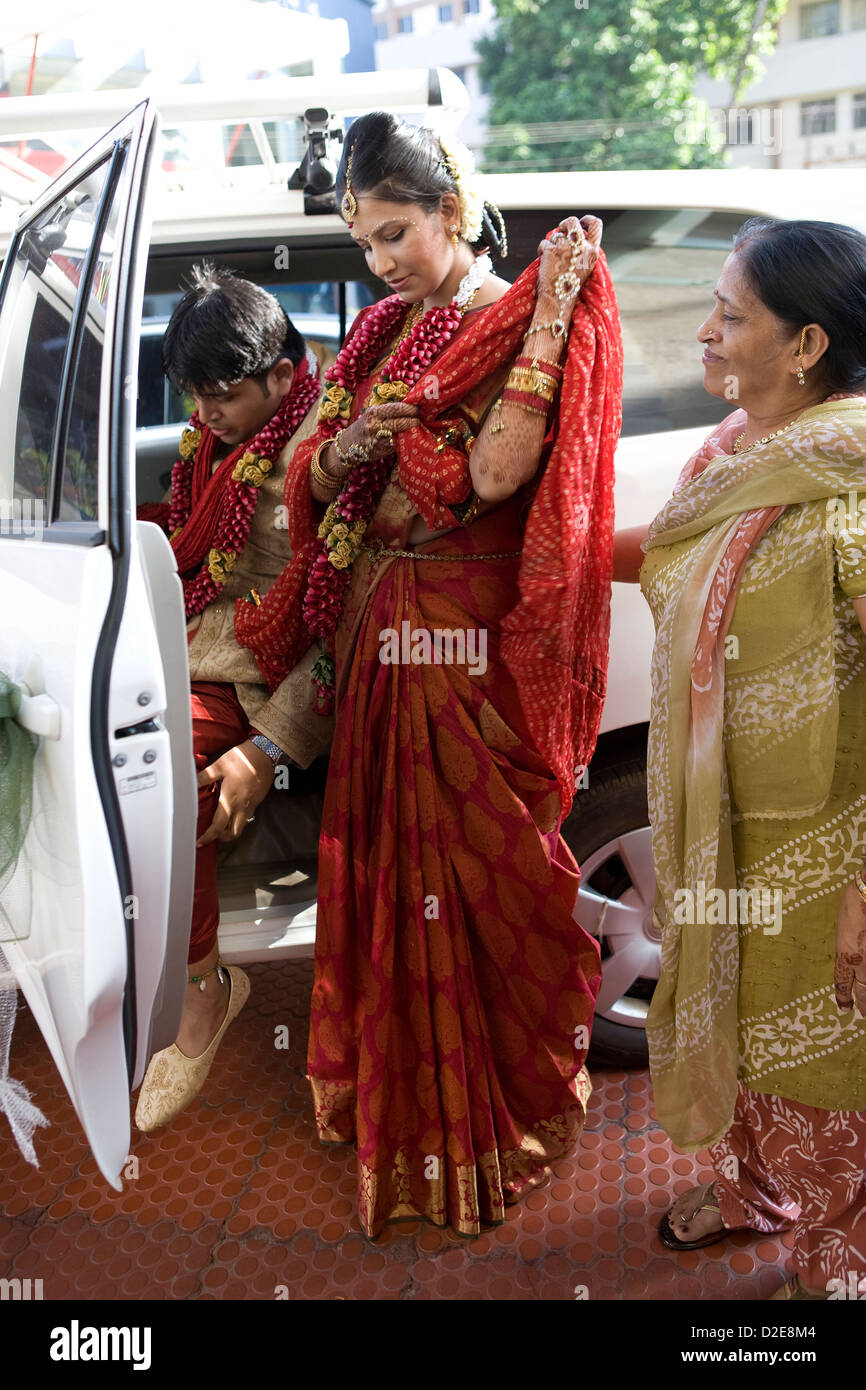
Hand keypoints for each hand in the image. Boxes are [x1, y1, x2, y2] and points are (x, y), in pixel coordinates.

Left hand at [196, 739, 273, 846]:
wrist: (264, 753)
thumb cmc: (243, 758)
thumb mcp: (219, 766)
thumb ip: (203, 777)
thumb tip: (189, 783)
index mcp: (229, 800)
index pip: (218, 826)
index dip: (208, 837)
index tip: (201, 842)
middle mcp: (241, 806)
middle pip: (232, 833)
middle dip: (221, 838)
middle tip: (212, 835)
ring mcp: (251, 805)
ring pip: (241, 827)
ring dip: (230, 831)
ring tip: (220, 826)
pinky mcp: (257, 801)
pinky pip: (247, 817)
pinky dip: (238, 821)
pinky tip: (232, 811)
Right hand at [336, 403, 419, 462]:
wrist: (349, 444)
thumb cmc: (365, 425)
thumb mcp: (373, 414)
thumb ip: (389, 410)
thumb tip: (410, 405)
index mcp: (373, 413)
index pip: (396, 409)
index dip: (410, 408)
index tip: (419, 408)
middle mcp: (374, 426)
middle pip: (399, 422)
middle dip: (413, 420)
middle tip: (421, 418)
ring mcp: (377, 440)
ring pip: (400, 435)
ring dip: (412, 431)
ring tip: (419, 427)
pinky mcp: (380, 451)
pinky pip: (397, 445)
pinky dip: (405, 441)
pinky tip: (411, 437)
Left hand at [536, 215, 602, 310]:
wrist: (558, 302)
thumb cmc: (569, 288)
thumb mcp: (583, 268)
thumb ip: (582, 251)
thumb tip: (574, 234)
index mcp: (592, 252)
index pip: (596, 225)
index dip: (587, 220)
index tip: (581, 222)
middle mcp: (581, 247)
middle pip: (572, 222)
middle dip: (564, 224)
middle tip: (560, 231)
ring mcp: (566, 247)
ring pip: (556, 234)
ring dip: (552, 242)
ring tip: (551, 257)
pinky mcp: (551, 250)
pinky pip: (545, 243)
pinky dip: (542, 250)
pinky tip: (544, 261)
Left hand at [834, 878, 865, 1016]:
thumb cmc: (856, 903)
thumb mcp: (845, 926)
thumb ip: (849, 944)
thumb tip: (855, 952)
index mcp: (845, 954)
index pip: (842, 982)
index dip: (843, 997)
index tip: (844, 1009)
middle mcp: (862, 963)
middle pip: (864, 992)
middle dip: (865, 1006)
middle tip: (864, 1015)